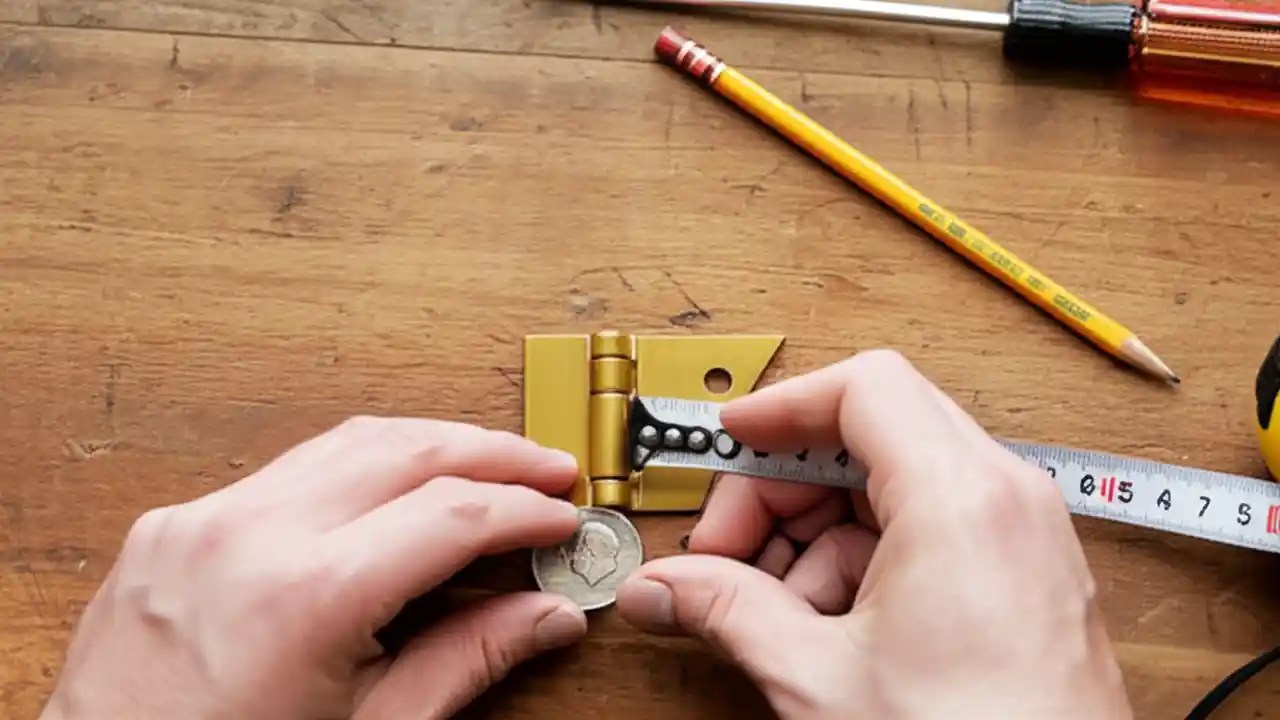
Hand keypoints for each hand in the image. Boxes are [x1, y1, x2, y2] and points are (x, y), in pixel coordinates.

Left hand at [43, 417, 587, 719]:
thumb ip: (464, 663)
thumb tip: (543, 618)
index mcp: (302, 598)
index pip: (450, 513)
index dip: (522, 508)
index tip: (561, 516)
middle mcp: (246, 538)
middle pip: (403, 449)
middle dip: (490, 451)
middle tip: (545, 469)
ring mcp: (199, 523)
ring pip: (344, 442)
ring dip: (426, 444)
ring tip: (484, 466)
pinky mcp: (172, 526)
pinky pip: (285, 470)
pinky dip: (355, 468)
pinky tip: (391, 489)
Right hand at [616, 350, 1132, 718]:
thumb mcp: (821, 678)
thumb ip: (727, 613)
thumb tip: (665, 586)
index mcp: (959, 499)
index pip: (861, 389)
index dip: (781, 407)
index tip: (729, 439)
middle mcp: (1003, 499)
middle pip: (867, 437)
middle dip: (783, 490)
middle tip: (726, 555)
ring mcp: (1019, 535)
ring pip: (890, 489)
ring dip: (817, 539)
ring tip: (776, 614)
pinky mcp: (1021, 574)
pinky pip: (925, 532)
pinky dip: (863, 564)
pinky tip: (827, 632)